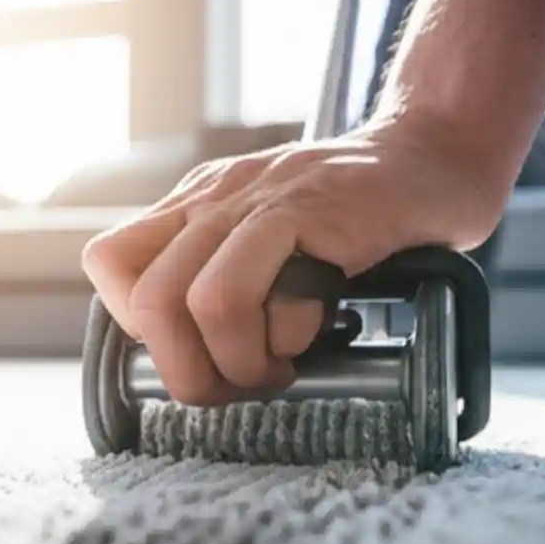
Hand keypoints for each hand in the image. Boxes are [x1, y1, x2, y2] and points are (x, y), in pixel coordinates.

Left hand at [82, 119, 505, 405]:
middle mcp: (217, 197)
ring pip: (201, 302)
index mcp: (195, 204)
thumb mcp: (270, 237)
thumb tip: (194, 360)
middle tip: (239, 387)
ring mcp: (264, 199)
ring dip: (241, 362)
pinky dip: (290, 334)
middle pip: (150, 302)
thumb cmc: (355, 214)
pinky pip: (272, 292)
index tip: (198, 349)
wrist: (434, 156)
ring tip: (282, 368)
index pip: (110, 264)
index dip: (142, 328)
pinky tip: (323, 327)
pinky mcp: (314, 210)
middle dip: (190, 372)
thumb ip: (226, 276)